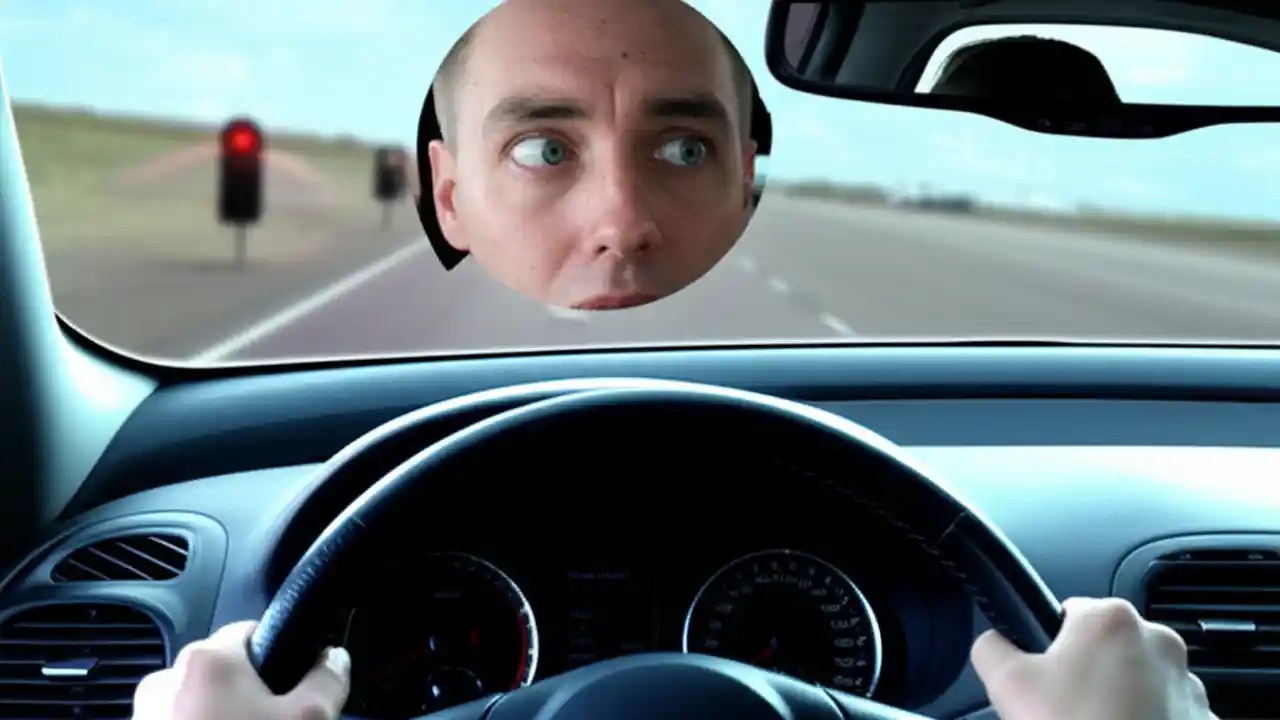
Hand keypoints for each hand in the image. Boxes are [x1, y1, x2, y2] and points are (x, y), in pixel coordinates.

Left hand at [132, 620, 350, 719]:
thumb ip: (328, 679)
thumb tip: (334, 658)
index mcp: (207, 658)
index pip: (252, 631)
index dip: (282, 658)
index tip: (297, 690)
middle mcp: (166, 678)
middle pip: (226, 673)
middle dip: (253, 697)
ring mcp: (142, 716)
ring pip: (202, 705)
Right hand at [971, 597, 1216, 719]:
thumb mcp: (1005, 682)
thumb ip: (991, 645)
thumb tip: (995, 640)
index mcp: (1110, 619)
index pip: (1069, 612)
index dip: (1051, 646)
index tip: (1047, 680)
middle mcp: (1158, 641)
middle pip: (1107, 647)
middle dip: (1088, 672)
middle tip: (1067, 709)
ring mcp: (1187, 683)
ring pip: (1138, 680)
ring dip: (1120, 697)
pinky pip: (1166, 713)